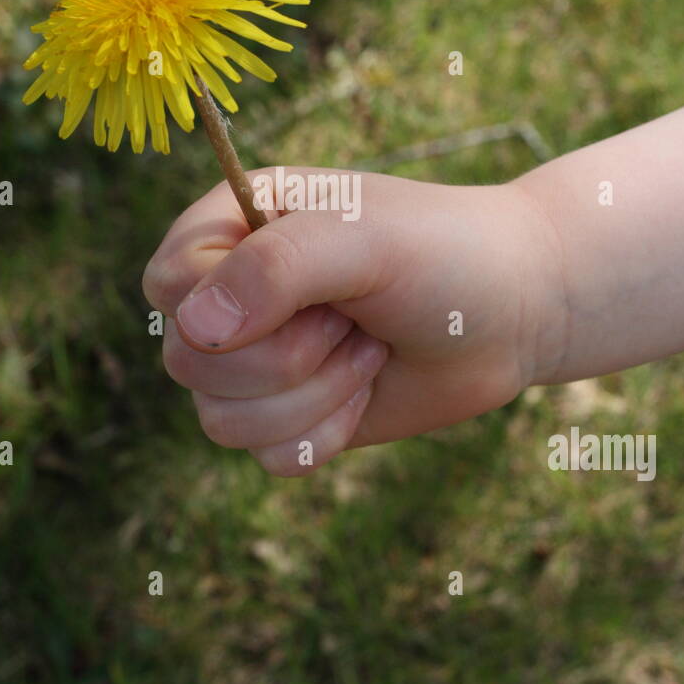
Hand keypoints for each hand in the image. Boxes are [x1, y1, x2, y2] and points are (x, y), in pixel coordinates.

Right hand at [143, 168, 558, 473]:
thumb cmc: (443, 251)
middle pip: (187, 363)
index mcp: (232, 225)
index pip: (167, 283)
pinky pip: (268, 457)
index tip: (304, 295)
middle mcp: (233, 294)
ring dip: (314, 396)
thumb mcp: (363, 239)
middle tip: (351, 319)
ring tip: (366, 349)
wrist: (516, 308)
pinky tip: (367, 390)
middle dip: (286, 357)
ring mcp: (258, 360)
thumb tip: (195, 329)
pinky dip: (327, 433)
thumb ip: (276, 268)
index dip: (220, 306)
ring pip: (221, 421)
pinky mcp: (291, 415)